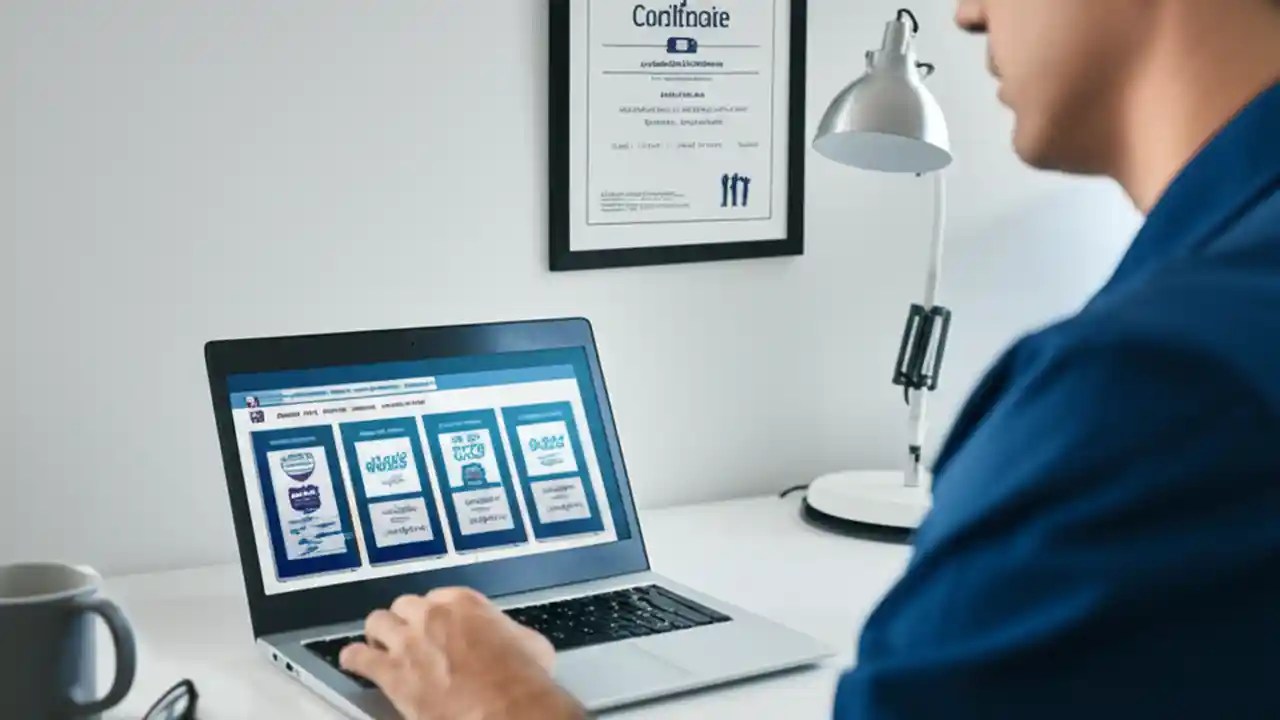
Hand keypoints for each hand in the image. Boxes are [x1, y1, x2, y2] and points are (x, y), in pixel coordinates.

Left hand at [339, 587, 584, 719]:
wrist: (508, 709)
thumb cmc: (523, 678)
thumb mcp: (529, 641)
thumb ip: (506, 631)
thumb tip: (506, 639)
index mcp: (464, 602)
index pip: (437, 597)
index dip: (436, 614)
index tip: (438, 626)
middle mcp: (431, 615)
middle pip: (404, 605)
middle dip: (407, 620)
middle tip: (410, 636)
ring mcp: (407, 642)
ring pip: (377, 622)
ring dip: (380, 634)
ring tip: (381, 645)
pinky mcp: (391, 674)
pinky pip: (359, 658)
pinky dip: (354, 658)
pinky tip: (353, 660)